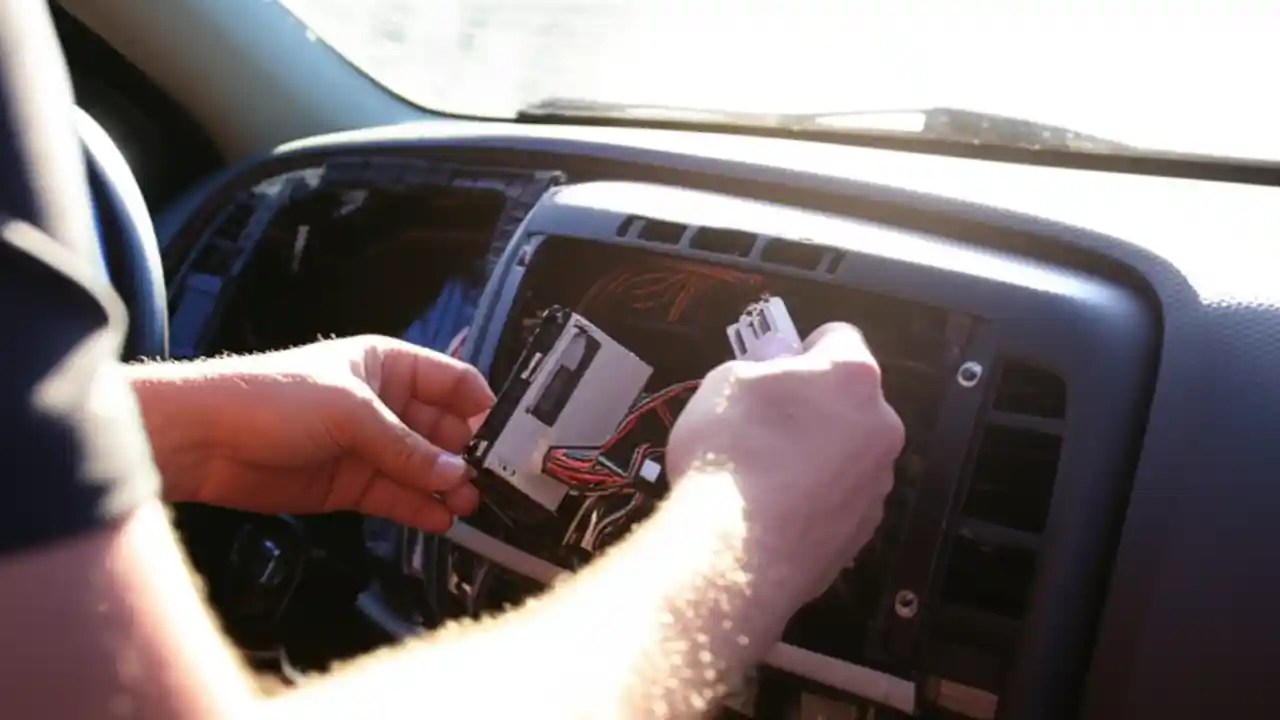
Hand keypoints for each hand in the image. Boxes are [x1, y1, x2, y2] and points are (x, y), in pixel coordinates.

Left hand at [128, 335, 493, 531]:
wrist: (205, 439)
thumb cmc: (274, 398)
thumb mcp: (351, 412)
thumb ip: (406, 447)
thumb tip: (457, 472)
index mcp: (389, 365)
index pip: (452, 382)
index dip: (480, 407)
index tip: (505, 437)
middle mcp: (386, 404)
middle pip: (444, 430)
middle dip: (467, 454)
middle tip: (492, 481)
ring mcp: (369, 446)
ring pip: (423, 468)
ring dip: (447, 485)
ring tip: (468, 505)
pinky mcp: (352, 484)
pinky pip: (398, 496)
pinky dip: (420, 508)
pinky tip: (440, 519)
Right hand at [666, 322, 904, 604]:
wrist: (734, 551)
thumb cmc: (729, 450)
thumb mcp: (725, 382)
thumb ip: (763, 372)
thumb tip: (777, 379)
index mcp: (853, 377)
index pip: (839, 336)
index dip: (802, 348)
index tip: (773, 371)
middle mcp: (881, 427)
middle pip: (850, 401)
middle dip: (814, 407)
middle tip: (765, 427)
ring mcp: (878, 485)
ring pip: (848, 454)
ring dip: (817, 455)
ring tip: (764, 479)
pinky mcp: (863, 534)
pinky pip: (839, 501)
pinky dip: (814, 501)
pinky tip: (773, 514)